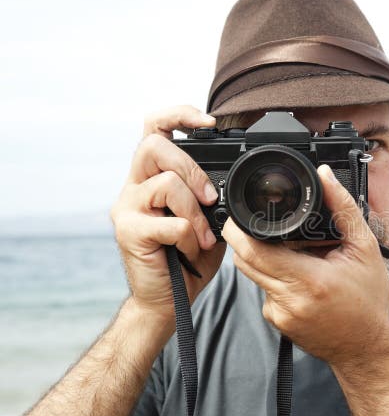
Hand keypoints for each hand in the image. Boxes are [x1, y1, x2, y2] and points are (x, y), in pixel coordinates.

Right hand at [111, 105, 226, 324]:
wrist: (167, 301)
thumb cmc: (187, 259)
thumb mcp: (207, 218)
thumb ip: (210, 193)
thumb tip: (234, 177)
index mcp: (152, 176)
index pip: (154, 127)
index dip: (179, 114)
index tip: (209, 123)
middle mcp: (134, 185)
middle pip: (155, 145)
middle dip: (192, 169)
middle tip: (211, 198)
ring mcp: (127, 207)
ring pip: (167, 183)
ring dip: (196, 212)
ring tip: (203, 236)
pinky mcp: (128, 231)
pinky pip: (171, 222)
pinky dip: (191, 238)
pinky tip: (192, 251)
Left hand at [222, 164, 388, 367]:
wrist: (368, 347)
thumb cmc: (370, 300)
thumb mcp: (364, 247)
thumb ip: (342, 208)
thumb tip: (325, 176)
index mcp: (310, 280)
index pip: (254, 251)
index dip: (240, 230)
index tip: (241, 215)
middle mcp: (289, 300)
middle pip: (245, 261)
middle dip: (247, 240)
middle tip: (263, 226)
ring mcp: (279, 315)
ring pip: (254, 275)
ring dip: (265, 259)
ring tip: (297, 254)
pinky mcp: (277, 323)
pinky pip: (265, 291)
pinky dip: (277, 280)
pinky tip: (302, 279)